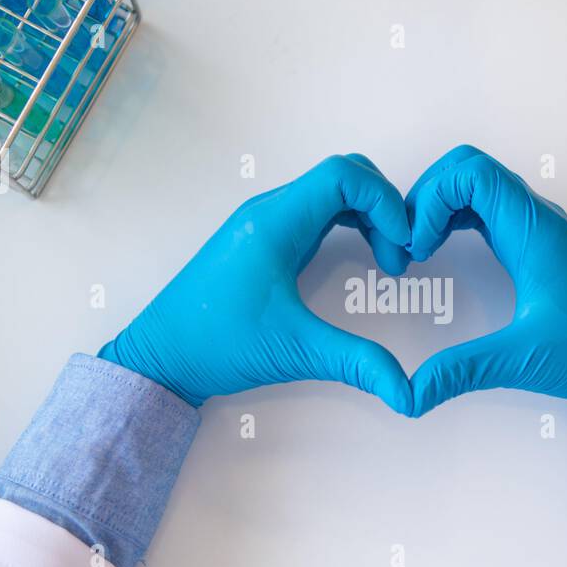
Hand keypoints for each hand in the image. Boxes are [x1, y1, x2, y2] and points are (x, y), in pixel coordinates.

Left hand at [99, 154, 414, 414]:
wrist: (161, 357)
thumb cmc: (213, 345)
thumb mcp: (294, 352)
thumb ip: (356, 363)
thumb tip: (406, 391)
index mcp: (274, 223)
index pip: (344, 176)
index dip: (386, 201)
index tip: (403, 242)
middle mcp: (268, 212)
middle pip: (343, 176)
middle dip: (383, 207)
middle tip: (398, 255)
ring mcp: (264, 222)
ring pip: (330, 193)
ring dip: (368, 216)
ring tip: (385, 261)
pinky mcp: (263, 239)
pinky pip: (316, 212)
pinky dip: (348, 224)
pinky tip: (359, 257)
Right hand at [405, 145, 566, 416]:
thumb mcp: (522, 361)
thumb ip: (461, 371)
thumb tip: (410, 394)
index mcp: (534, 231)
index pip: (471, 173)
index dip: (432, 199)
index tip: (419, 245)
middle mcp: (536, 218)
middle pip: (468, 168)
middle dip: (427, 196)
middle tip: (410, 243)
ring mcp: (537, 227)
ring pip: (477, 186)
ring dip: (439, 207)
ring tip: (420, 250)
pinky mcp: (536, 243)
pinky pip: (488, 209)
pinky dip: (456, 219)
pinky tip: (443, 252)